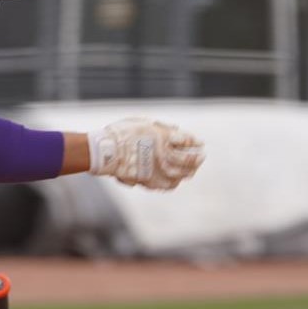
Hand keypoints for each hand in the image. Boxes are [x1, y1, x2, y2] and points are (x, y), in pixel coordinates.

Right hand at [88, 118, 204, 190]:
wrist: (105, 150)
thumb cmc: (121, 133)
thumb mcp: (143, 122)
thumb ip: (162, 127)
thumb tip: (177, 128)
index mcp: (163, 137)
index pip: (187, 140)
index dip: (195, 142)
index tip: (200, 143)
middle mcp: (164, 154)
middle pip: (188, 159)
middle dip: (197, 159)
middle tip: (202, 157)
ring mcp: (157, 169)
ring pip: (180, 174)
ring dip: (189, 172)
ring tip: (192, 171)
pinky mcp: (149, 181)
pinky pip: (167, 185)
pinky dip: (174, 183)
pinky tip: (176, 181)